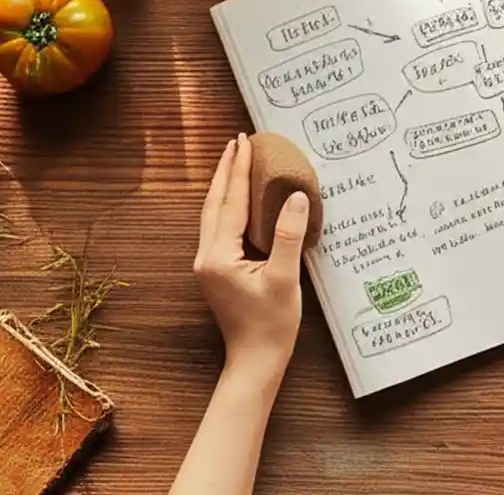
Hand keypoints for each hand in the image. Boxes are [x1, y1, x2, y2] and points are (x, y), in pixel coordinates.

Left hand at [195, 133, 310, 374]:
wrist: (256, 360)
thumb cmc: (272, 324)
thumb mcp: (285, 278)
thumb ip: (288, 235)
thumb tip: (295, 196)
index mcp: (219, 256)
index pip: (231, 202)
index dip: (240, 171)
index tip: (246, 143)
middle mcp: (207, 256)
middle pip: (215, 203)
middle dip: (226, 171)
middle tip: (237, 142)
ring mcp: (209, 264)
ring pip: (213, 214)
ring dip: (224, 186)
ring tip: (235, 161)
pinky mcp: (217, 270)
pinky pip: (219, 227)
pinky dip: (228, 205)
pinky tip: (238, 199)